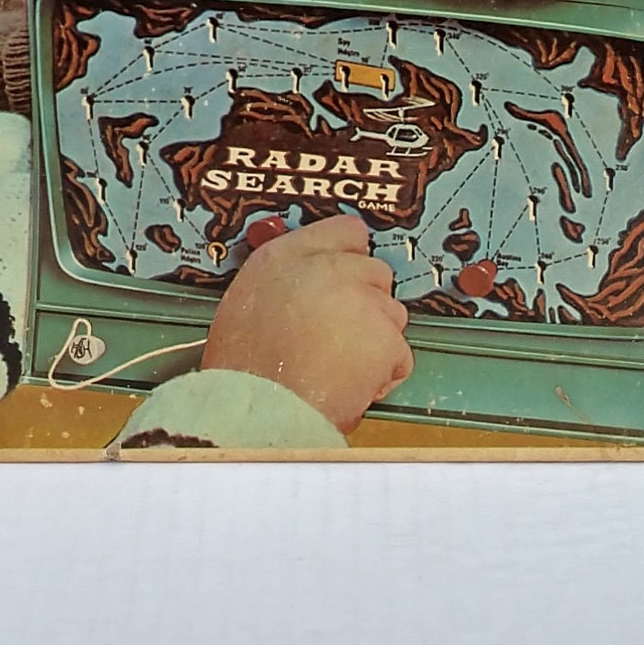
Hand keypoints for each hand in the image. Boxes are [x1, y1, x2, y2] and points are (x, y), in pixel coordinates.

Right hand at [201, 212, 412, 434]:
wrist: (258, 412)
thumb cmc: (243, 373)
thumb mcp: (245, 304)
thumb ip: (283, 283)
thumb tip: (305, 285)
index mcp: (284, 257)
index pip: (344, 232)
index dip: (352, 255)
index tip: (353, 270)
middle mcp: (326, 269)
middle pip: (376, 272)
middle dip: (367, 304)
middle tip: (341, 336)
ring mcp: (360, 300)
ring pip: (392, 314)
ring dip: (376, 340)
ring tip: (340, 366)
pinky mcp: (384, 336)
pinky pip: (400, 355)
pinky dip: (385, 373)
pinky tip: (353, 384)